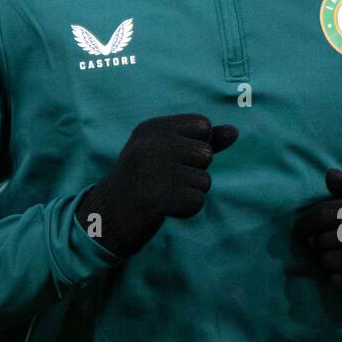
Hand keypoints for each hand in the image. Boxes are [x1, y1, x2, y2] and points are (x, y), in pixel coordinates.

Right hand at [75, 113, 238, 257]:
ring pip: (204, 181)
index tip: (170, 159)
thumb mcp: (167, 154)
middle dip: (194, 173)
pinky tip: (163, 209)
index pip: (202, 125)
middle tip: (163, 180)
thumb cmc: (142, 181)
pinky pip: (196, 202)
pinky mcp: (156, 197)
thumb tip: (235, 131)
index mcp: (151, 128)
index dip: (196, 147)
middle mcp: (150, 144)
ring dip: (188, 193)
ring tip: (161, 194)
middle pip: (206, 154)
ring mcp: (151, 170)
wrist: (105, 217)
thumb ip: (202, 142)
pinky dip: (185, 210)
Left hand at [293, 168, 341, 304]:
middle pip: (320, 240)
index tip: (298, 231)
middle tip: (331, 246)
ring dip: (328, 262)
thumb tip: (329, 173)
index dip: (303, 223)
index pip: (322, 214)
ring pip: (326, 261)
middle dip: (320, 244)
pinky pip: (335, 281)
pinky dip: (337, 279)